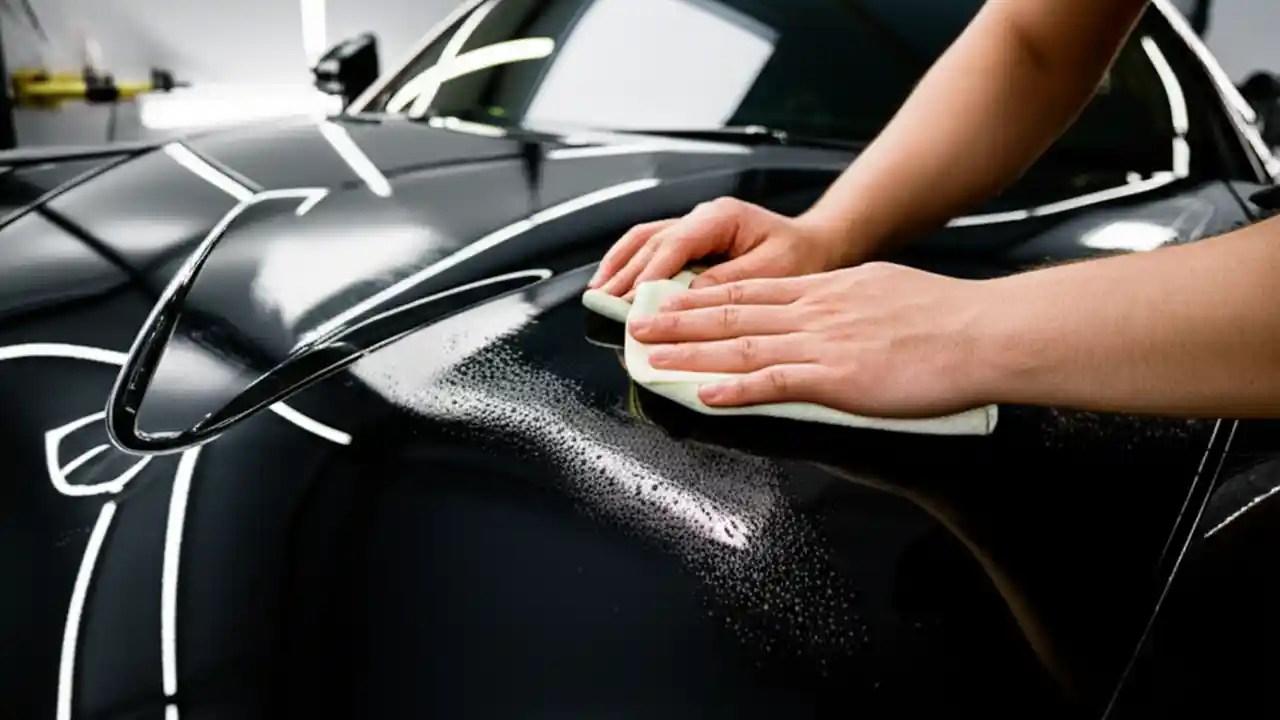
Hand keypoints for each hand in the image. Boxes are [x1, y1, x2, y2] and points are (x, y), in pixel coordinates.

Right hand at [589, 197, 848, 299]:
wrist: (814, 245)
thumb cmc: (800, 256)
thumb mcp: (773, 271)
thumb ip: (730, 281)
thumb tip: (688, 296)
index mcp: (721, 217)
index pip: (675, 244)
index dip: (650, 274)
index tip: (632, 301)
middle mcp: (701, 217)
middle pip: (651, 243)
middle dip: (625, 275)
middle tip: (603, 306)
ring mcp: (692, 226)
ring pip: (643, 241)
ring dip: (618, 267)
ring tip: (597, 295)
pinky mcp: (689, 241)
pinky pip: (650, 248)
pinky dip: (628, 265)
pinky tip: (613, 283)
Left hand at [627, 263, 997, 416]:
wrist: (982, 332)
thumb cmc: (947, 316)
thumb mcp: (885, 290)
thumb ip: (848, 302)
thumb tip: (831, 314)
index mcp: (826, 291)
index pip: (751, 292)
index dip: (704, 299)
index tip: (673, 301)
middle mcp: (814, 311)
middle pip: (732, 314)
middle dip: (680, 322)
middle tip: (639, 326)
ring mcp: (823, 343)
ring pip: (742, 347)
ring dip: (691, 354)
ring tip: (652, 359)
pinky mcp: (837, 376)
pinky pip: (775, 383)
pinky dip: (736, 389)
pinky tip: (706, 395)